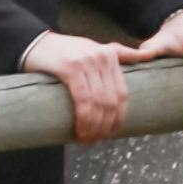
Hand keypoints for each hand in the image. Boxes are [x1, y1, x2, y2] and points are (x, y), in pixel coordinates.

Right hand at [23, 28, 133, 143]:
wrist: (33, 43)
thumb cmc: (63, 52)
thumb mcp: (93, 49)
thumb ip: (119, 53)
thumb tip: (149, 56)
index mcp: (110, 55)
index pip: (122, 94)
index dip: (118, 119)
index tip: (108, 133)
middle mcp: (102, 57)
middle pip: (112, 102)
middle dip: (105, 126)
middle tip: (94, 140)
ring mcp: (87, 61)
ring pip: (99, 104)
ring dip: (94, 127)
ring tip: (85, 140)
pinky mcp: (70, 68)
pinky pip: (84, 100)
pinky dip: (84, 120)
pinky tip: (79, 132)